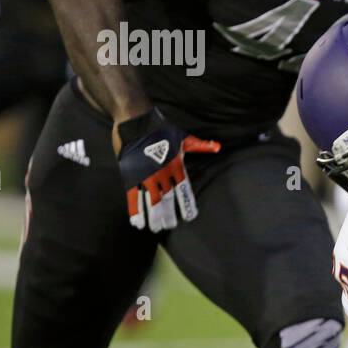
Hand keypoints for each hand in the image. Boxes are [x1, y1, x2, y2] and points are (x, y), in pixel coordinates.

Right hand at [116, 109, 219, 231]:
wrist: (135, 120)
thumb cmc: (161, 128)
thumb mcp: (183, 137)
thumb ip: (200, 146)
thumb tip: (218, 147)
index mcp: (176, 166)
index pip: (184, 190)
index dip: (186, 204)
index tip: (190, 216)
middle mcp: (162, 173)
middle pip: (167, 200)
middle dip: (168, 215)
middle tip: (170, 226)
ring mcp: (145, 175)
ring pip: (151, 202)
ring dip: (153, 217)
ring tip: (156, 228)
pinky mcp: (130, 175)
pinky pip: (132, 196)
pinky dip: (134, 210)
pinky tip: (136, 222)